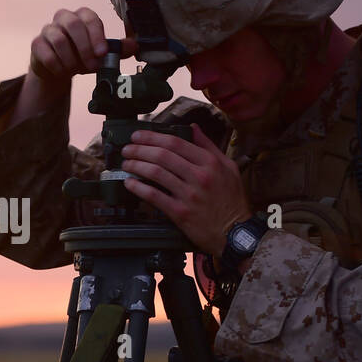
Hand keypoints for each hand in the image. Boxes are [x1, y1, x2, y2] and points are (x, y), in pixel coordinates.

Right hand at [28, 7, 138, 87]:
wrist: (58, 68)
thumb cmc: (81, 56)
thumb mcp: (100, 54)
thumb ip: (117, 50)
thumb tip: (135, 46)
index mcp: (82, 16)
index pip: (90, 18)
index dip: (96, 35)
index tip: (102, 53)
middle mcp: (63, 18)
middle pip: (72, 24)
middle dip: (84, 47)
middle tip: (92, 66)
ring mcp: (48, 29)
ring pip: (58, 39)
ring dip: (70, 59)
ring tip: (76, 70)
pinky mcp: (37, 43)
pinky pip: (45, 52)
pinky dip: (56, 65)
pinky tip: (62, 72)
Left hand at [120, 126, 252, 253]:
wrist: (234, 233)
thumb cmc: (231, 200)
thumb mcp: (228, 167)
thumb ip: (209, 146)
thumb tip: (193, 128)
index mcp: (210, 163)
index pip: (176, 142)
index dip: (152, 137)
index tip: (138, 136)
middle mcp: (199, 176)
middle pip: (162, 155)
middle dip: (139, 149)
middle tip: (127, 148)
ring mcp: (189, 195)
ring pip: (156, 173)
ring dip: (136, 165)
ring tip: (126, 163)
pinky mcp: (180, 212)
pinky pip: (154, 196)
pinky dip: (139, 188)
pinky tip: (130, 183)